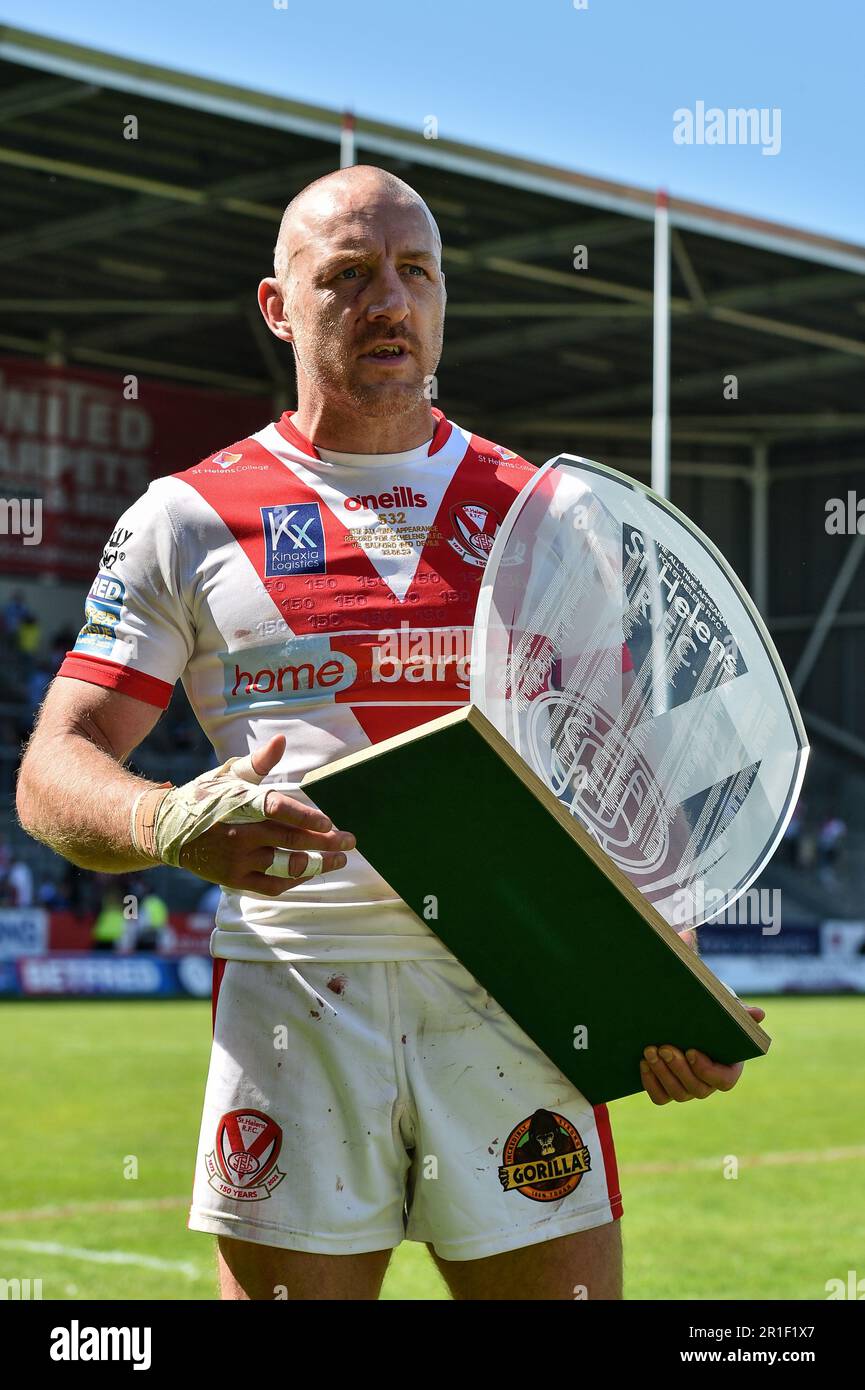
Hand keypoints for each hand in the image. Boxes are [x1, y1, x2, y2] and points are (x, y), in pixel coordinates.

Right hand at [178, 734, 354, 895]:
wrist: (168, 829)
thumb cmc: (206, 797)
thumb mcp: (228, 775)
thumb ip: (259, 762)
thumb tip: (281, 740)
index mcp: (240, 803)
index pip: (275, 809)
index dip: (304, 817)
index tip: (328, 822)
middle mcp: (239, 833)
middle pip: (289, 840)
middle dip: (326, 842)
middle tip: (350, 841)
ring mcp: (237, 859)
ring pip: (285, 865)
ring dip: (317, 864)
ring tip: (339, 860)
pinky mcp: (234, 879)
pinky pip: (272, 885)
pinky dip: (295, 880)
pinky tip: (311, 871)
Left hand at [640, 1006, 766, 1104]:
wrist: (689, 1027)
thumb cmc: (712, 1022)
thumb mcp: (727, 1016)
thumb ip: (742, 1016)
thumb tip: (758, 1014)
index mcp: (728, 1070)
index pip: (723, 1081)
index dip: (707, 1070)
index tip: (692, 1051)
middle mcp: (708, 1085)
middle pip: (697, 1089)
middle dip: (678, 1069)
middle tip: (664, 1048)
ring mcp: (687, 1090)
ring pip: (677, 1093)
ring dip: (662, 1073)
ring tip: (650, 1051)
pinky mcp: (668, 1090)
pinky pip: (660, 1096)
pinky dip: (650, 1082)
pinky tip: (643, 1062)